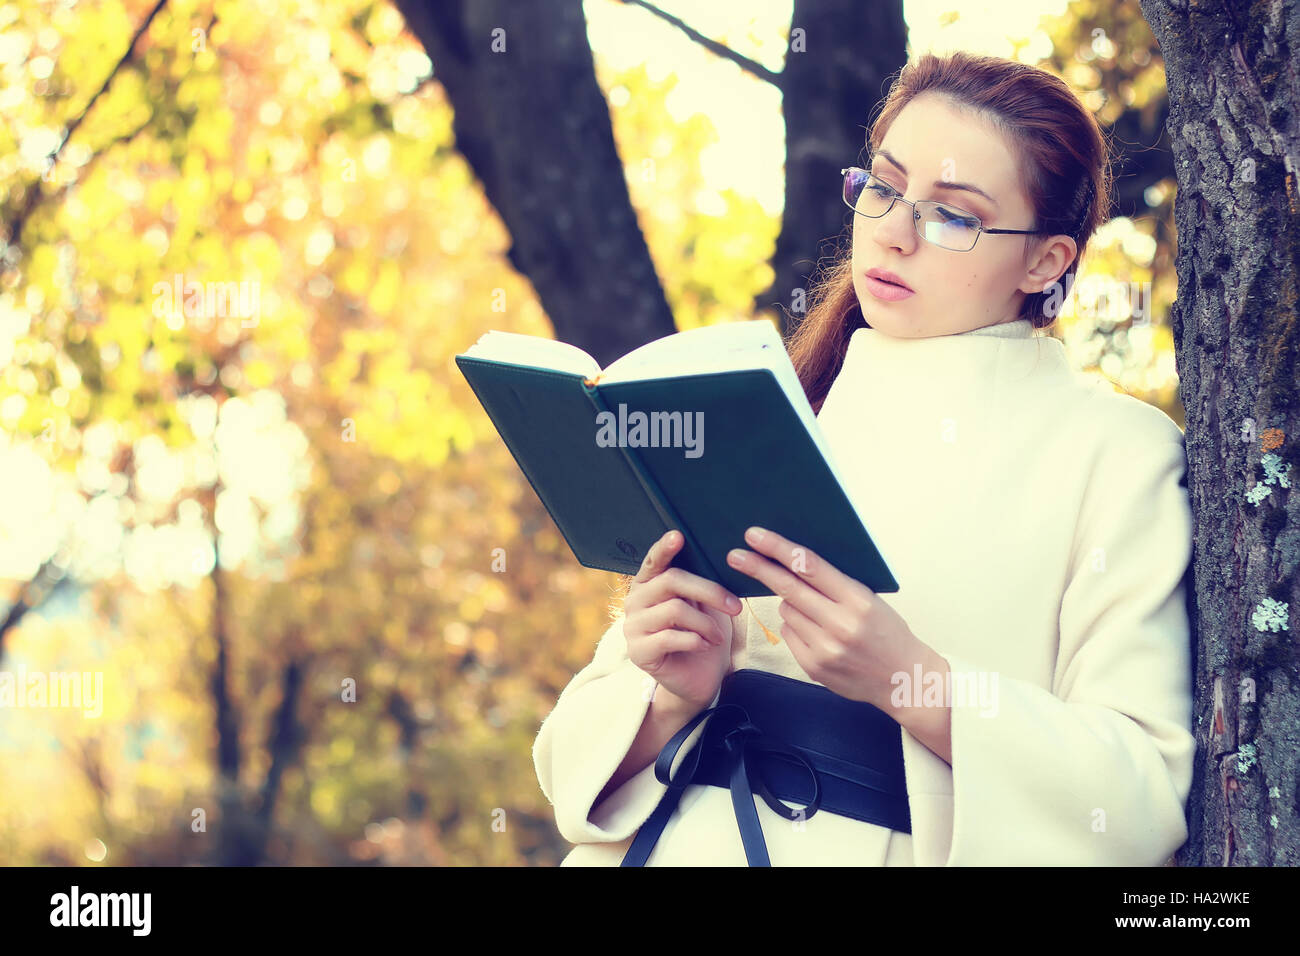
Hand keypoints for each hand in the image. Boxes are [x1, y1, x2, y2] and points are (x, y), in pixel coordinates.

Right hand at [623, 530, 741, 709]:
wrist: (698, 679)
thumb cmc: (703, 636)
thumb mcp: (706, 605)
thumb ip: (702, 582)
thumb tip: (720, 556)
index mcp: (649, 584)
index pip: (654, 561)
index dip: (664, 548)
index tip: (679, 536)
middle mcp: (635, 601)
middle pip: (671, 581)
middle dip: (709, 591)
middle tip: (735, 607)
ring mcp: (633, 626)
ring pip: (674, 610)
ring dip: (705, 624)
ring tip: (717, 636)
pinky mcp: (638, 651)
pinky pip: (669, 637)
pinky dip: (695, 641)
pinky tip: (704, 646)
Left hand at [724, 525, 927, 709]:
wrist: (903, 679)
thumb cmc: (887, 632)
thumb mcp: (871, 600)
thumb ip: (835, 584)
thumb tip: (793, 563)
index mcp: (858, 600)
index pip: (809, 566)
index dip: (778, 549)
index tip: (756, 536)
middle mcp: (840, 624)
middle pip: (787, 588)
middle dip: (758, 568)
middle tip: (735, 555)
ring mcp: (825, 648)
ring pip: (787, 611)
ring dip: (792, 604)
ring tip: (820, 614)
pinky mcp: (813, 666)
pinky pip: (789, 633)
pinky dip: (796, 627)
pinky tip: (819, 634)